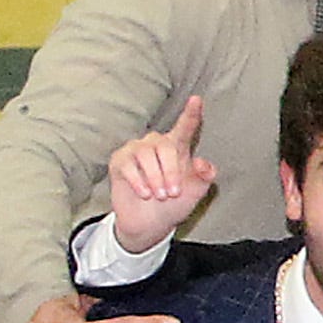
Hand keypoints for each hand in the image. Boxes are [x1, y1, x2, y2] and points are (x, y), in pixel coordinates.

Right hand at [103, 95, 217, 255]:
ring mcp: (136, 150)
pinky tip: (144, 194)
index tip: (197, 100)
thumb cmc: (174, 204)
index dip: (191, 114)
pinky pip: (128, 165)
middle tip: (173, 192)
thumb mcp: (195, 193)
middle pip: (165, 146)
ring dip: (155, 178)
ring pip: (146, 154)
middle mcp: (156, 144)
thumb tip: (202, 163)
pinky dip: (138, 182)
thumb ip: (203, 177)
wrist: (150, 223)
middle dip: (171, 171)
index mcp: (178, 147)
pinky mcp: (119, 161)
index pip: (185, 127)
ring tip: (159, 195)